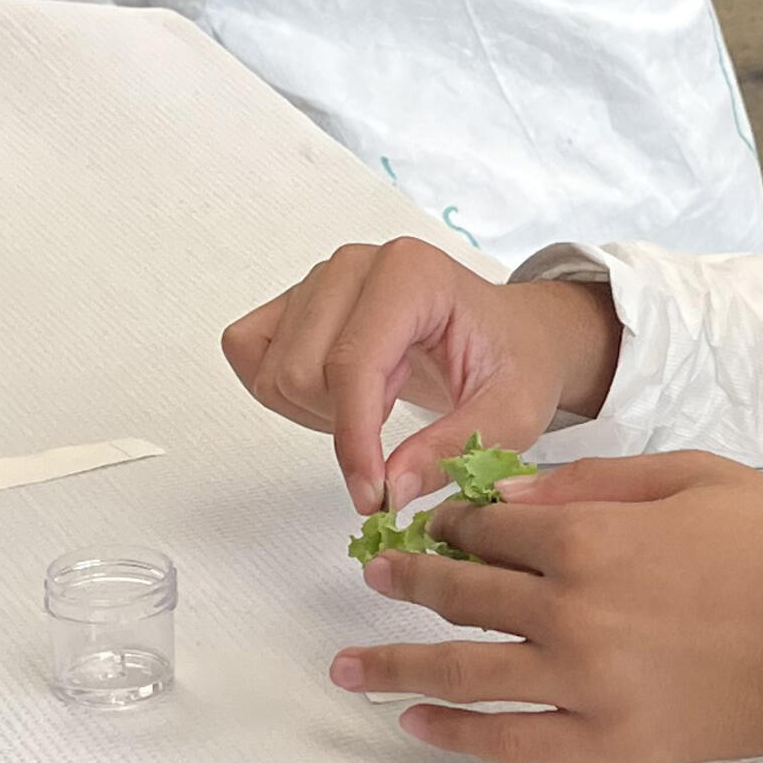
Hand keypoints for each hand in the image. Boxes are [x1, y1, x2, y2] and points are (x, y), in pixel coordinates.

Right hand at [223, 238, 623, 512]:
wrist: (511, 337)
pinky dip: (286, 394)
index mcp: (412, 274)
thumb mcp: (510, 416)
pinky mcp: (297, 301)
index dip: (355, 440)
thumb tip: (391, 489)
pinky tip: (338, 397)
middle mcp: (357, 266)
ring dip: (317, 413)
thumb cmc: (513, 362)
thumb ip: (451, 450)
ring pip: (273, 371)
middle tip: (393, 434)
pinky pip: (249, 350)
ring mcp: (321, 279)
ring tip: (375, 408)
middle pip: (301, 373)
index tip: (372, 496)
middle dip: (343, 427)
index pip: (352, 364)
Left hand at [337, 452, 762, 762]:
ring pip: (465, 673)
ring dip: (396, 665)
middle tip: (376, 575)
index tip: (437, 523)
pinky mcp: (611, 745)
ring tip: (348, 667)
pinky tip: (418, 724)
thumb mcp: (688, 476)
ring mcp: (586, 686)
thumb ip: (589, 484)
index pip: (490, 527)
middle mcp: (573, 612)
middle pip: (464, 595)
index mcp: (592, 538)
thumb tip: (507, 497)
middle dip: (410, 580)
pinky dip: (456, 735)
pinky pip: (511, 744)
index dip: (456, 522)